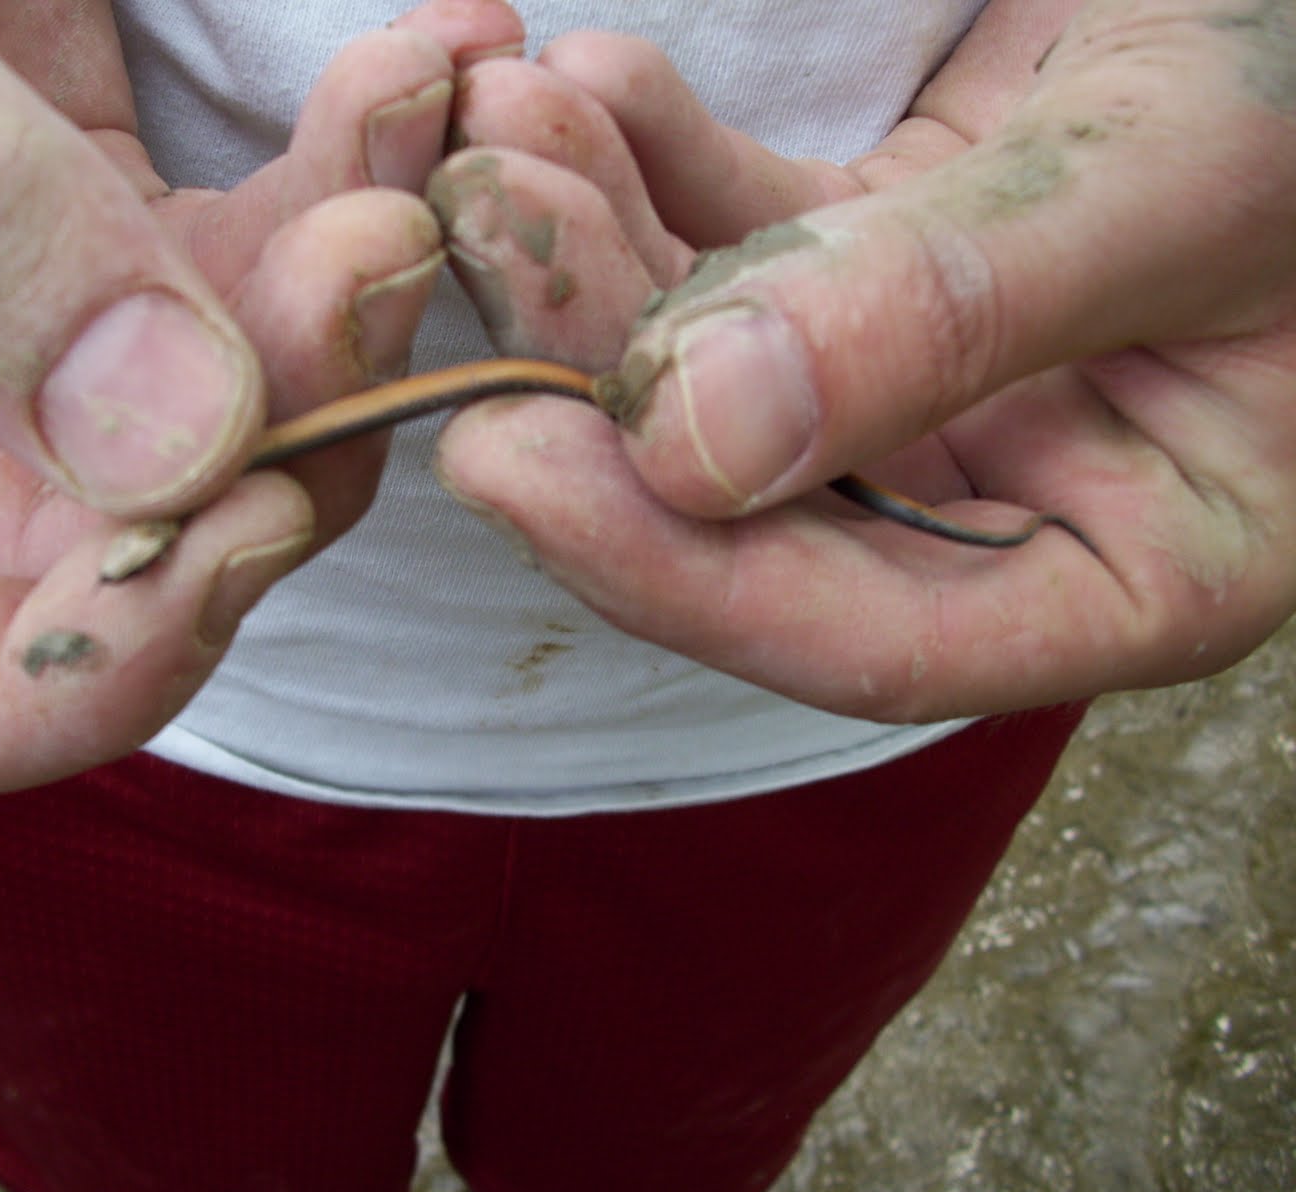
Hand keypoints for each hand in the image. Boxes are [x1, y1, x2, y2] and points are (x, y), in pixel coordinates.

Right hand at [0, 0, 524, 824]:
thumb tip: (180, 451)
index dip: (56, 684)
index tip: (236, 535)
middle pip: (102, 568)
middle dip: (274, 446)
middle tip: (380, 262)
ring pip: (220, 428)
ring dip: (344, 297)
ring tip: (425, 127)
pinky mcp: (100, 227)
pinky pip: (247, 266)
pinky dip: (344, 177)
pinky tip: (423, 62)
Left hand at [429, 0, 1295, 720]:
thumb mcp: (1182, 181)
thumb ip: (957, 314)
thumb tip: (703, 444)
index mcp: (1134, 570)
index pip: (872, 639)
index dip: (679, 574)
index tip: (509, 463)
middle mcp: (1012, 506)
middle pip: (757, 506)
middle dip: (596, 377)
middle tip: (474, 244)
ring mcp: (930, 395)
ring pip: (718, 369)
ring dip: (596, 248)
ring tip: (505, 136)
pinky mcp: (875, 280)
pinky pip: (736, 243)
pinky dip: (650, 166)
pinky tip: (585, 86)